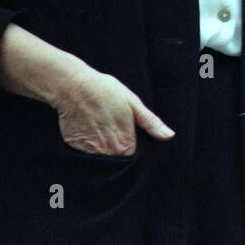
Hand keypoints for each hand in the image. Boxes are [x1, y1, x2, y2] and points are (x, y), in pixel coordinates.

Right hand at [51, 65, 173, 155]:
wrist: (74, 86)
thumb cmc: (106, 91)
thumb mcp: (134, 103)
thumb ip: (151, 123)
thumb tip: (170, 136)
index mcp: (125, 143)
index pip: (133, 157)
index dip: (131, 145)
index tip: (128, 133)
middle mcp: (108, 152)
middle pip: (117, 158)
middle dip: (117, 148)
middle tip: (112, 127)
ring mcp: (90, 152)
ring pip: (101, 157)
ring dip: (102, 148)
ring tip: (99, 127)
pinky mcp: (75, 148)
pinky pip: (85, 153)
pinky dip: (87, 144)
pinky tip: (87, 128)